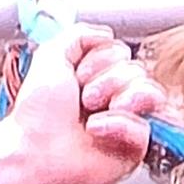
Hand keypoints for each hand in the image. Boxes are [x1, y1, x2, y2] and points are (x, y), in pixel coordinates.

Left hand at [0, 23, 163, 183]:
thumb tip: (107, 34)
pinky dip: (117, 124)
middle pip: (138, 70)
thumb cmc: (36, 113)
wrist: (32, 149)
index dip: (102, 59)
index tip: (77, 74)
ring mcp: (125, 121)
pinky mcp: (132, 148)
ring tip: (92, 113)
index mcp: (96, 76)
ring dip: (118, 97)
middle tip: (84, 98)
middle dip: (108, 81)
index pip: (123, 52)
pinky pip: (143, 126)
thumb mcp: (51, 57)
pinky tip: (96, 130)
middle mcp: (113, 97)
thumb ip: (79, 35)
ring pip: (150, 93)